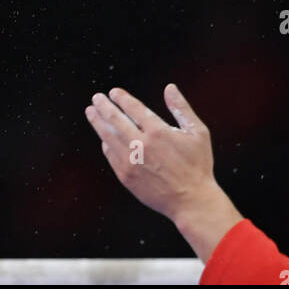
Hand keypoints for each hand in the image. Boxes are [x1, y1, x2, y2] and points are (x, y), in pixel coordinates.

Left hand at [85, 82, 217, 223]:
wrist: (191, 200)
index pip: (133, 108)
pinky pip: (111, 156)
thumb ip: (181, 108)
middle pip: (116, 120)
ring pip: (109, 137)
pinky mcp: (127, 177)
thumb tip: (169, 87)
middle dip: (104, 106)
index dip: (122, 98)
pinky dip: (106, 145)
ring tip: (91, 112)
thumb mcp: (197, 132)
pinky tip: (104, 139)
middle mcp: (141, 145)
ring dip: (98, 123)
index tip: (113, 92)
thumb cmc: (197, 165)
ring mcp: (131, 162)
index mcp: (158, 131)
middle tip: (96, 98)